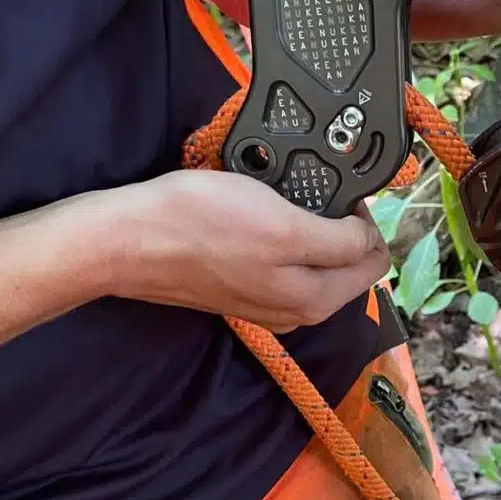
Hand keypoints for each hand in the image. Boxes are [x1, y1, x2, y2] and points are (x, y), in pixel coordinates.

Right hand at [101, 171, 389, 332]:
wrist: (128, 240)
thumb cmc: (202, 227)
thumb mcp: (286, 226)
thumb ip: (339, 241)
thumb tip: (368, 242)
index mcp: (316, 301)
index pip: (372, 261)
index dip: (367, 222)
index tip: (343, 194)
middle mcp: (295, 310)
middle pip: (343, 263)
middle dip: (337, 226)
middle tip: (312, 189)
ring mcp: (264, 301)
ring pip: (309, 260)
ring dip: (305, 227)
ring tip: (282, 196)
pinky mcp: (236, 286)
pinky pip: (275, 258)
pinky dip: (274, 234)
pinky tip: (254, 211)